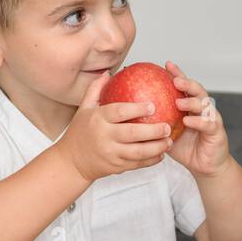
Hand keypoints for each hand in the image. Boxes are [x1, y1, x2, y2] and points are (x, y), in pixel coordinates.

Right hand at [53, 70, 174, 182]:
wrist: (71, 162)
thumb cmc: (80, 132)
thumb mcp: (84, 109)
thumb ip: (96, 90)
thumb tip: (108, 73)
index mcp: (98, 120)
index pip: (119, 112)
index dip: (136, 109)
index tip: (153, 105)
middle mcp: (104, 137)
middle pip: (132, 133)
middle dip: (153, 130)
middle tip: (167, 125)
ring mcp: (110, 154)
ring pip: (138, 152)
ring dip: (156, 147)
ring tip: (170, 141)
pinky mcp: (116, 167)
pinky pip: (137, 164)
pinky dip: (151, 160)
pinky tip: (162, 154)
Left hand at [161, 61, 230, 177]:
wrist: (204, 166)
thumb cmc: (185, 148)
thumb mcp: (166, 133)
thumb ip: (155, 122)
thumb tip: (132, 113)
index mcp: (191, 107)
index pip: (185, 87)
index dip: (177, 74)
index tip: (166, 64)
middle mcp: (203, 109)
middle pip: (197, 90)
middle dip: (187, 83)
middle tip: (175, 80)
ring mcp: (211, 118)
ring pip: (205, 104)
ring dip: (191, 102)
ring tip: (179, 101)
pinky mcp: (217, 131)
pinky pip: (208, 124)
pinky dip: (198, 121)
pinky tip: (188, 121)